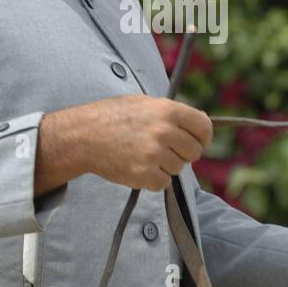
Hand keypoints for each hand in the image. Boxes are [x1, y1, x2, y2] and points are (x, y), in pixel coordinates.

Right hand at [44, 94, 212, 191]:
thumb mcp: (143, 103)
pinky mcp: (144, 174)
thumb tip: (200, 125)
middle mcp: (164, 131)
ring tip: (144, 155)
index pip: (204, 127)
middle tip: (166, 150)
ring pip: (178, 168)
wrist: (83, 136)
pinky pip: (163, 183)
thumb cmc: (112, 116)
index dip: (203, 137)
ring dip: (165, 166)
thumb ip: (171, 114)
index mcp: (167, 110)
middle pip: (194, 151)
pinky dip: (153, 179)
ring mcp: (155, 154)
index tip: (198, 142)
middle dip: (184, 153)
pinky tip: (137, 166)